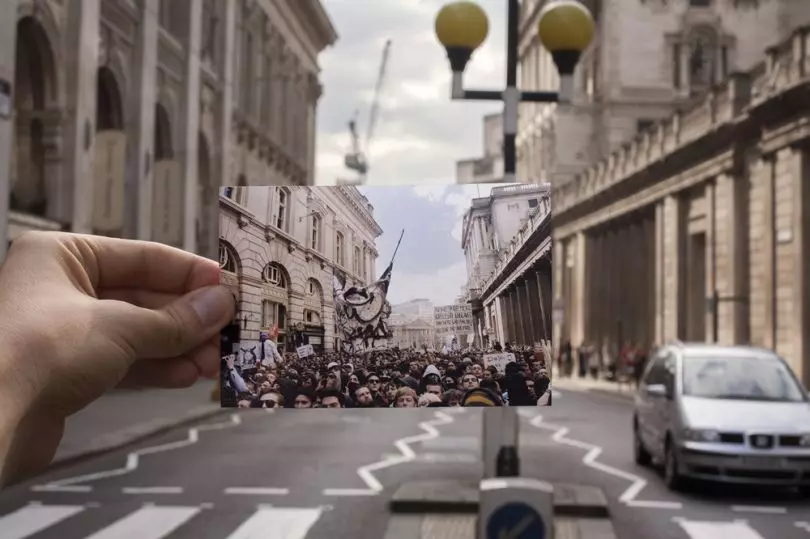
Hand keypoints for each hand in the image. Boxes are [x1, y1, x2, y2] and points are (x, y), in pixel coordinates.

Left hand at [0, 232, 234, 484]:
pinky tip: (187, 375)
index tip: (228, 289)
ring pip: (137, 332)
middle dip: (188, 319)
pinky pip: (124, 360)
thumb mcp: (120, 327)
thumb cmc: (41, 352)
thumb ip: (177, 319)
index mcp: (64, 256)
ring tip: (215, 361)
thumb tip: (223, 304)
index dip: (190, 274)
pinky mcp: (68, 370)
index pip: (143, 257)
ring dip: (179, 347)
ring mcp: (65, 331)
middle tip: (228, 333)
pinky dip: (157, 367)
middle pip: (143, 297)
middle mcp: (63, 287)